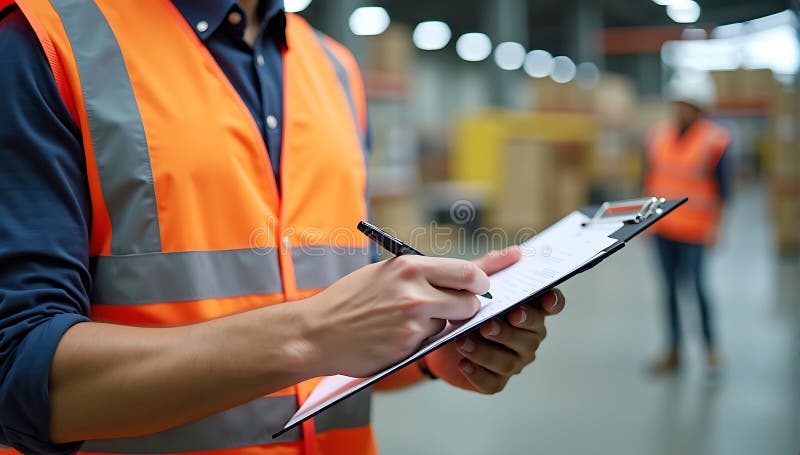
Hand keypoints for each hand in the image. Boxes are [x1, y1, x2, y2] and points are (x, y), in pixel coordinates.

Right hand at [305, 255, 488, 377]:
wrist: (316, 332)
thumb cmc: (348, 301)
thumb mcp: (383, 274)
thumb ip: (419, 274)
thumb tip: (456, 276)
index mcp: (410, 266)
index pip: (467, 271)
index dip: (483, 278)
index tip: (486, 282)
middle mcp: (415, 291)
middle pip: (471, 300)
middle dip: (469, 305)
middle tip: (457, 306)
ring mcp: (413, 320)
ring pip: (451, 322)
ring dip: (442, 323)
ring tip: (410, 320)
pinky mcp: (409, 345)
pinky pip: (432, 341)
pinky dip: (423, 340)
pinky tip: (397, 335)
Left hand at [425, 247, 565, 393]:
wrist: (435, 334)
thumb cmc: (461, 305)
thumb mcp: (470, 284)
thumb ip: (491, 267)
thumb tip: (516, 252)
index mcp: (528, 308)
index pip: (552, 304)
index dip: (552, 302)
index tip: (544, 300)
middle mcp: (527, 335)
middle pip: (532, 335)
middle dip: (511, 330)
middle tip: (489, 324)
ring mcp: (514, 359)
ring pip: (510, 360)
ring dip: (487, 351)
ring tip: (464, 340)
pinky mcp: (495, 380)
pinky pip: (492, 381)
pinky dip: (478, 372)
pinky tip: (464, 362)